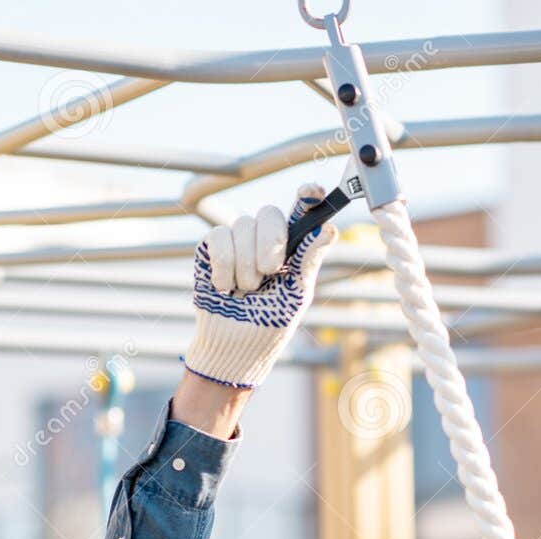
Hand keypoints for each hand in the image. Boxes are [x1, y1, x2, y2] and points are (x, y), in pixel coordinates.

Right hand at [181, 185, 336, 389]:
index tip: (313, 192)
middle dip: (270, 246)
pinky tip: (224, 287)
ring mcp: (237, 239)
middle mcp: (264, 236)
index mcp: (291, 245)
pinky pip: (218, 238)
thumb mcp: (296, 294)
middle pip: (268, 213)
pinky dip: (224, 268)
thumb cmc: (270, 322)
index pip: (301, 210)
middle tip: (269, 274)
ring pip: (241, 227)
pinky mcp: (211, 247)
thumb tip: (328, 229)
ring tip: (245, 291)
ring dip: (246, 268)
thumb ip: (309, 260)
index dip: (308, 195)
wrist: (235, 345)